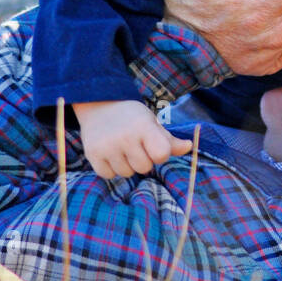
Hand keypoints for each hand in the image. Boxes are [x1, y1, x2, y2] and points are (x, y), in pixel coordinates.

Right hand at [73, 100, 192, 178]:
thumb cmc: (131, 116)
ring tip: (121, 148)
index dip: (160, 153)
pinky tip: (110, 153)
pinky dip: (111, 168)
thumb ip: (169, 139)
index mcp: (143, 126)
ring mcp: (107, 147)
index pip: (161, 154)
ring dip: (127, 165)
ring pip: (126, 173)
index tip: (153, 145)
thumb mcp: (151, 122)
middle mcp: (124, 137)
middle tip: (135, 145)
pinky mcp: (92, 154)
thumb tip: (189, 147)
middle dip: (143, 160)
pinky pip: (109, 175)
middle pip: (144, 168)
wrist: (98, 105)